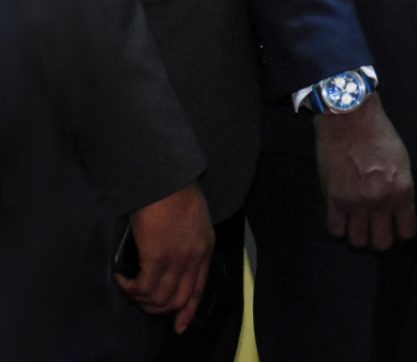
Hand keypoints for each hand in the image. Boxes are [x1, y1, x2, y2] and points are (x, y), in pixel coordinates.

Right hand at [115, 181, 214, 334]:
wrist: (167, 179)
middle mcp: (194, 259)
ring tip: (130, 286)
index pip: (200, 289)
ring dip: (140, 298)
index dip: (188, 310)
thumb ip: (188, 242)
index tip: (179, 325)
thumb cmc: (177, 193)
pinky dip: (130, 288)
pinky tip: (123, 278)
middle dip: (157, 308)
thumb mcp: (194, 220)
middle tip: (140, 300)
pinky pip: (142, 288)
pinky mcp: (157, 258)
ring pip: (159, 299)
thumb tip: (170, 259)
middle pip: (178, 300)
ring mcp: (177, 260)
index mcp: (206, 248)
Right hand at [313, 92, 416, 250]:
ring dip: (359, 234)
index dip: (403, 232)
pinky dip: (339, 227)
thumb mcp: (401, 161)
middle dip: (381, 238)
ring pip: (358, 241)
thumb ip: (400, 188)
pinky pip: (336, 230)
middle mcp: (380, 202)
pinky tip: (342, 217)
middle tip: (377, 228)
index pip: (407, 231)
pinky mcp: (333, 200)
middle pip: (382, 243)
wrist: (350, 119)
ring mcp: (355, 204)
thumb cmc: (380, 134)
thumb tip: (397, 208)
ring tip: (359, 223)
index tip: (398, 228)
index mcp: (402, 190)